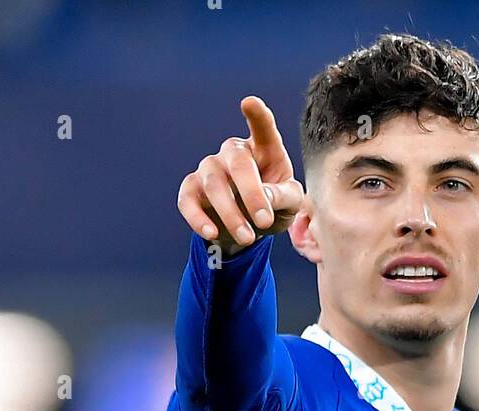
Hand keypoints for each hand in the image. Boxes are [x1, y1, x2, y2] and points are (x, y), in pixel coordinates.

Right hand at [176, 96, 303, 257]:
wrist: (250, 228)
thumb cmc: (275, 206)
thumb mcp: (290, 203)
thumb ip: (283, 196)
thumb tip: (265, 197)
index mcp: (264, 149)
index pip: (262, 127)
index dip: (256, 115)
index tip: (250, 103)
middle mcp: (234, 153)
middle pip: (237, 162)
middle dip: (251, 193)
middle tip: (264, 222)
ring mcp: (210, 168)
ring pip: (213, 184)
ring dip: (230, 213)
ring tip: (247, 238)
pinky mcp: (192, 190)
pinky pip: (188, 200)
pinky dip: (198, 218)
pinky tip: (211, 233)